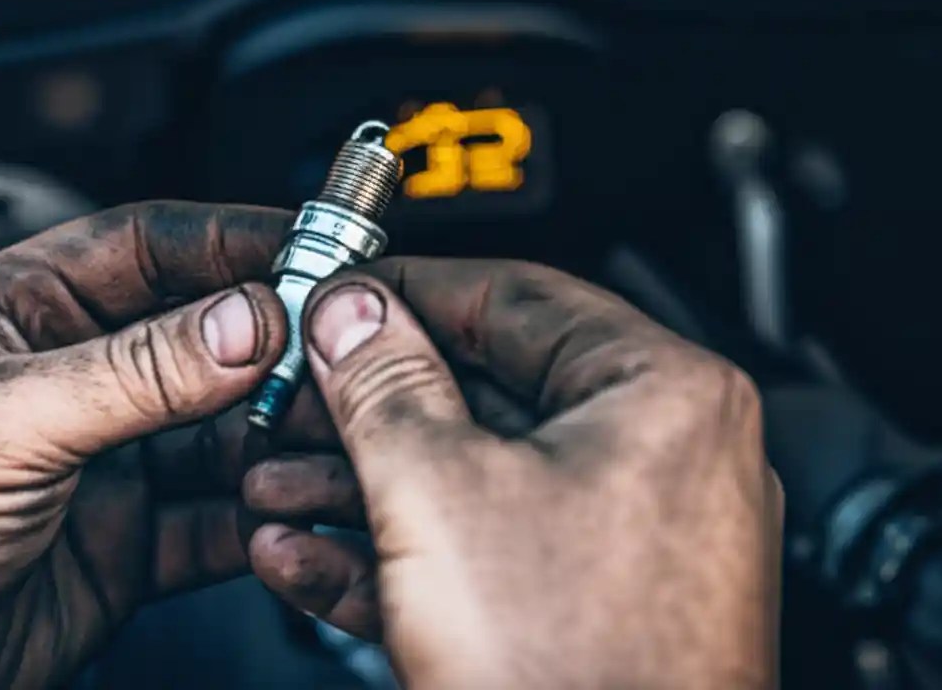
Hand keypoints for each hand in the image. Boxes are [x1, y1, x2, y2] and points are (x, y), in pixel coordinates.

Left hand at [0, 202, 303, 688]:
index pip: (145, 247)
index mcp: (21, 314)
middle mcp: (72, 380)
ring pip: (220, 432)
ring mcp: (107, 462)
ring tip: (317, 433)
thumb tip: (244, 319)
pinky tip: (278, 511)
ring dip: (271, 434)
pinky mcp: (130, 541)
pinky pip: (216, 519)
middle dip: (268, 344)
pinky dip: (257, 516)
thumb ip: (137, 371)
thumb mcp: (8, 421)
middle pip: (199, 339)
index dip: (230, 239)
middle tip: (332, 347)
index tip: (309, 244)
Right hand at [242, 259, 782, 688]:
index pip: (517, 296)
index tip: (338, 297)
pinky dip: (401, 549)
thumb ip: (384, 383)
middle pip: (486, 393)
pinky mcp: (593, 609)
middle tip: (294, 397)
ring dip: (362, 484)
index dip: (407, 291)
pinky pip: (487, 551)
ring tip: (275, 486)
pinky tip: (308, 558)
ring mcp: (631, 542)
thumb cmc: (573, 676)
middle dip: (365, 407)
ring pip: (474, 478)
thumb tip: (354, 313)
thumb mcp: (438, 493)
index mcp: (662, 397)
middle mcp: (666, 459)